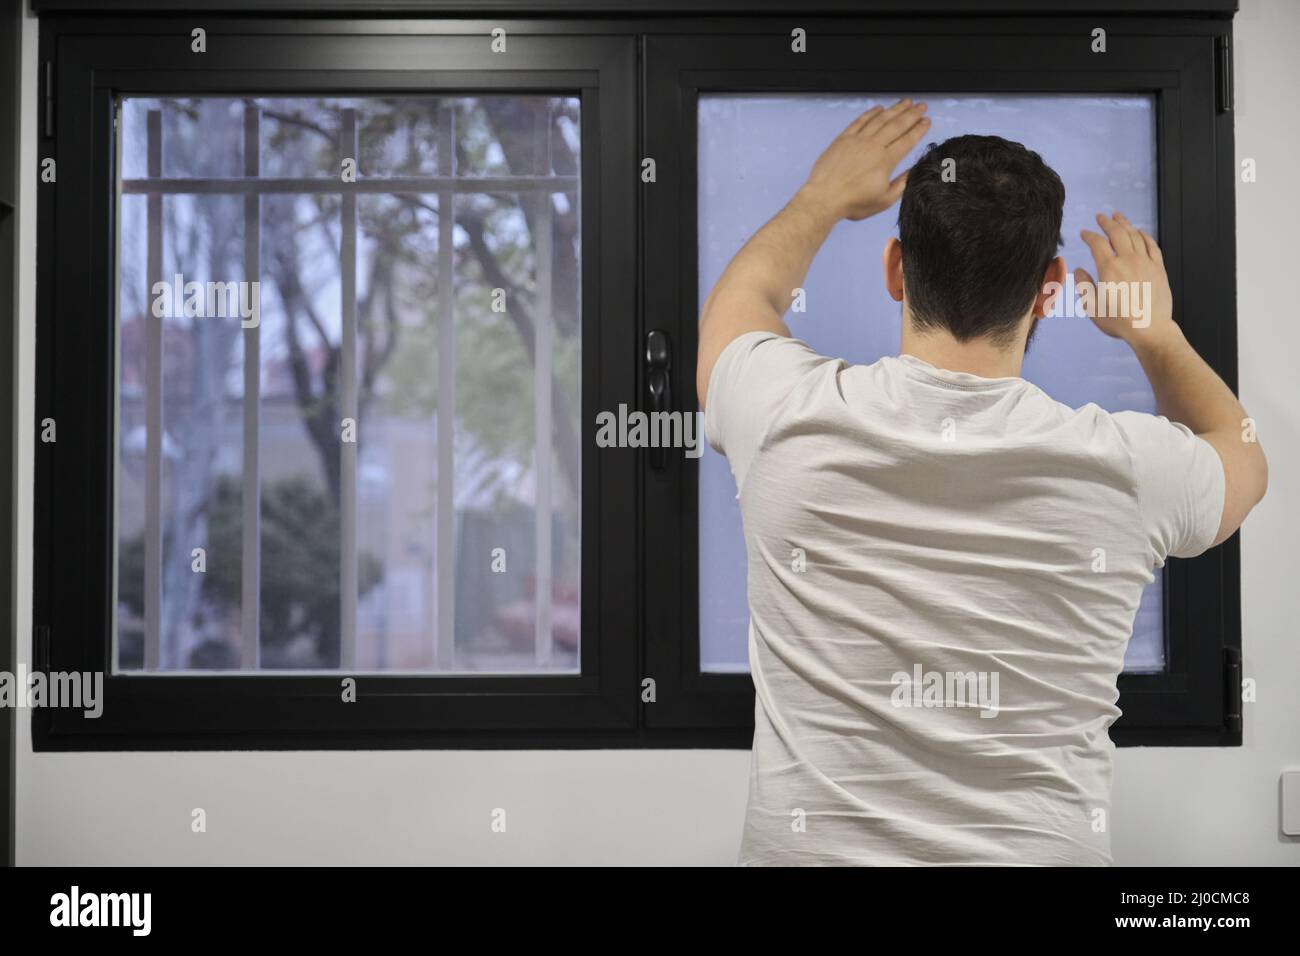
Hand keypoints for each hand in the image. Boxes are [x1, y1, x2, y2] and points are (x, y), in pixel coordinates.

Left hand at [797, 99, 929, 222]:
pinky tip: (879, 108)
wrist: (824, 198)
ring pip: (880, 119)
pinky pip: (860, 121)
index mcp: (886, 161)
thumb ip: (901, 185)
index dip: (919, 130)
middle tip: (922, 105)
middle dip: (912, 114)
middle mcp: (873, 146)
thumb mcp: (883, 201)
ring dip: (895, 109)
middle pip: (896, 125)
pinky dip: (870, 113)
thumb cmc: (853, 203)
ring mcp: (857, 140)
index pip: (907, 140)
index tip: (927, 121)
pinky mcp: (843, 139)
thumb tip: (912, 172)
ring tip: (906, 102)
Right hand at [1076, 212, 1177, 351]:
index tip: (1084, 233)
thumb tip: (1078, 270)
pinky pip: (1152, 246)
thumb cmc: (1119, 321)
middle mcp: (1128, 261)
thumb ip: (1084, 286)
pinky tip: (1140, 231)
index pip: (1097, 243)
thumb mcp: (1092, 307)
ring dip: (1125, 224)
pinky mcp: (1158, 268)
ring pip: (1135, 236)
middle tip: (1100, 216)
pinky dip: (1144, 236)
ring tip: (1118, 216)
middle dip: (1107, 222)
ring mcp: (1145, 263)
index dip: (1089, 235)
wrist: (1149, 329)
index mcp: (1109, 269)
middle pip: (1117, 233)